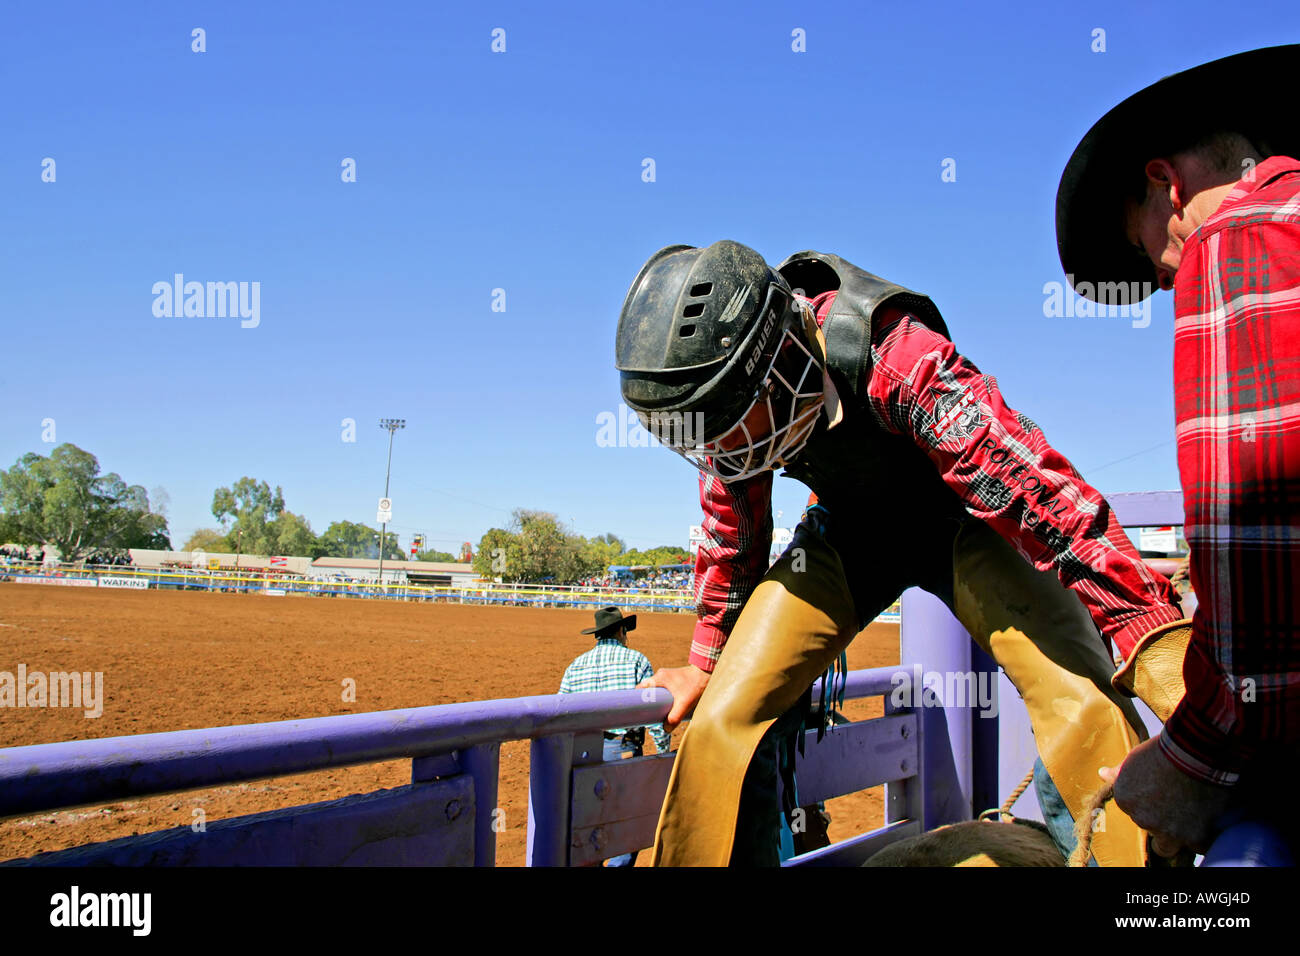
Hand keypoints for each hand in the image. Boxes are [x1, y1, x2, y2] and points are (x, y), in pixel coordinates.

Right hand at [638, 665, 710, 730]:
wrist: (708, 673)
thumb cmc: (696, 686)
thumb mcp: (684, 704)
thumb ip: (674, 717)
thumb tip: (666, 729)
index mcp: (659, 678)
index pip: (640, 688)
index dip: (636, 699)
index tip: (638, 710)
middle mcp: (661, 675)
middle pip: (648, 690)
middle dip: (648, 702)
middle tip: (650, 714)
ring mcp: (667, 676)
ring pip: (656, 690)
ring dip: (657, 700)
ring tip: (660, 711)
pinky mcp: (674, 678)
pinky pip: (664, 688)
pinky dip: (664, 696)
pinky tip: (669, 705)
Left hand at [1099, 736, 1233, 856]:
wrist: (1196, 752)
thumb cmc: (1165, 749)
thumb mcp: (1136, 756)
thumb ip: (1120, 772)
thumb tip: (1103, 773)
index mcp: (1125, 799)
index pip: (1134, 810)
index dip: (1148, 804)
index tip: (1161, 793)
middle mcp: (1143, 819)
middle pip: (1151, 830)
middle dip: (1160, 823)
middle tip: (1176, 807)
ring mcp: (1169, 831)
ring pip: (1170, 845)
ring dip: (1178, 836)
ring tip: (1191, 816)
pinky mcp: (1196, 836)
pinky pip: (1199, 846)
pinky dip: (1203, 838)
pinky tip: (1208, 823)